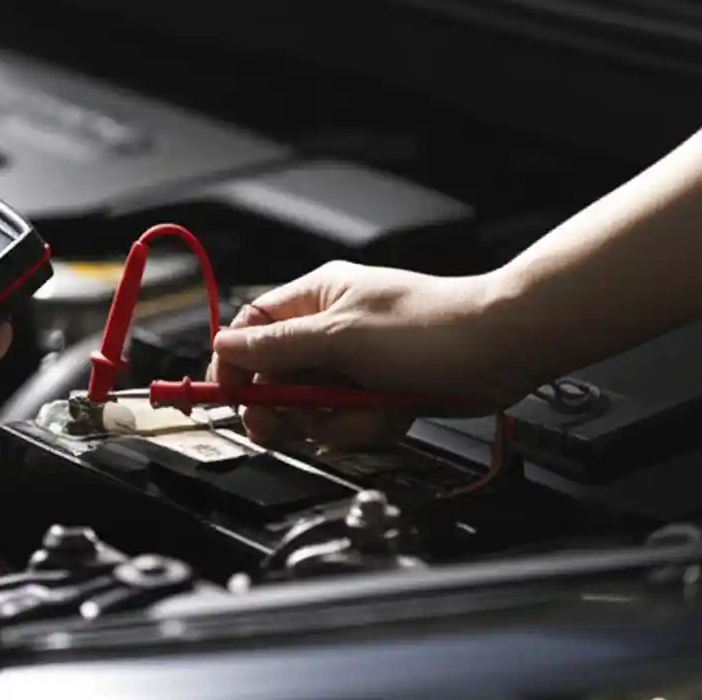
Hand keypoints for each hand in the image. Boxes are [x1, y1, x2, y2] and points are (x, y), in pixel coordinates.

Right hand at [208, 261, 527, 448]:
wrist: (502, 350)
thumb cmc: (431, 328)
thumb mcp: (339, 337)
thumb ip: (276, 346)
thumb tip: (225, 344)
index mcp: (314, 300)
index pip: (250, 332)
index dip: (235, 366)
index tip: (231, 398)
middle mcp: (329, 330)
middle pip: (275, 379)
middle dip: (283, 407)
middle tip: (284, 426)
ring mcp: (353, 364)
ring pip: (310, 408)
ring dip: (331, 419)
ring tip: (361, 409)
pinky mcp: (376, 393)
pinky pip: (346, 421)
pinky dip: (362, 425)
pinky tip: (386, 413)